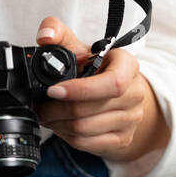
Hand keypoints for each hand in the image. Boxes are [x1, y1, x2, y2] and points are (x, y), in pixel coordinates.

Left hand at [33, 17, 169, 164]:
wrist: (116, 92)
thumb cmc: (94, 67)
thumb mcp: (78, 46)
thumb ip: (58, 33)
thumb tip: (46, 35)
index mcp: (127, 66)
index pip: (112, 84)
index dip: (80, 90)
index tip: (53, 90)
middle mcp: (135, 93)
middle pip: (90, 109)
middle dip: (57, 109)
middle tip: (40, 106)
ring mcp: (131, 119)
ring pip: (85, 129)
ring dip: (58, 124)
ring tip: (47, 115)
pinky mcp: (122, 139)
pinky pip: (87, 144)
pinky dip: (66, 137)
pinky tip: (59, 126)